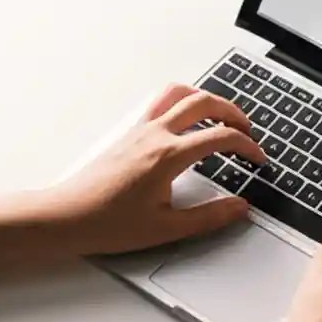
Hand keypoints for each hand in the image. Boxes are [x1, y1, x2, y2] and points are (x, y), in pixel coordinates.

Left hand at [46, 83, 265, 254]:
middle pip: (204, 102)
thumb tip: (240, 207)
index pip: (220, 136)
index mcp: (168, 156)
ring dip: (206, 98)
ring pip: (180, 93)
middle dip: (234, 113)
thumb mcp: (167, 228)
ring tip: (221, 115)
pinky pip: (161, 102)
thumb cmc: (106, 223)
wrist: (65, 218)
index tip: (257, 159)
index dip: (247, 146)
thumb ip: (210, 216)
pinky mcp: (129, 133)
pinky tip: (187, 120)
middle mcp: (154, 135)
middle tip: (248, 131)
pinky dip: (182, 101)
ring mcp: (140, 130)